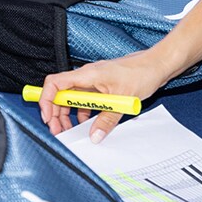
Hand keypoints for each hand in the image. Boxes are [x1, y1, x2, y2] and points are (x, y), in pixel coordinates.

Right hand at [37, 50, 171, 141]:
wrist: (156, 66)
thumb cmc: (140, 74)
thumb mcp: (122, 101)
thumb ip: (106, 120)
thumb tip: (94, 135)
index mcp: (85, 75)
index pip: (54, 83)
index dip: (46, 99)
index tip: (47, 117)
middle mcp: (85, 77)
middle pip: (59, 94)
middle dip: (55, 113)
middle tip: (58, 131)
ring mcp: (91, 82)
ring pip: (70, 98)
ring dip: (67, 114)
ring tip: (70, 130)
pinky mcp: (100, 87)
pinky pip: (84, 100)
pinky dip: (82, 112)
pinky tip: (88, 124)